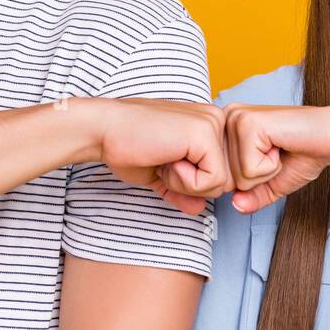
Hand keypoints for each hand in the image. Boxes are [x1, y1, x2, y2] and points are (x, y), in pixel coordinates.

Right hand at [91, 99, 232, 214]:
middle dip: (191, 185)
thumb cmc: (128, 147)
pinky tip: (166, 159)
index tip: (165, 162)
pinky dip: (185, 182)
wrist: (104, 131)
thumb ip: (184, 190)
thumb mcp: (162, 174)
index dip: (191, 183)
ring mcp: (212, 124)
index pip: (220, 174)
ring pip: (221, 183)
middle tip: (164, 162)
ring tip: (164, 159)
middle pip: (225, 181)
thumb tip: (200, 209)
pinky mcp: (205, 134)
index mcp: (208, 126)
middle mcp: (216, 120)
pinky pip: (212, 180)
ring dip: (186, 183)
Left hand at [220, 103, 329, 213]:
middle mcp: (226, 119)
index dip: (251, 181)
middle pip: (226, 179)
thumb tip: (235, 205)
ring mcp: (235, 119)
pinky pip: (250, 170)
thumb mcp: (269, 183)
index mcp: (226, 129)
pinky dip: (271, 166)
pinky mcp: (248, 123)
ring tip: (279, 149)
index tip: (271, 158)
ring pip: (237, 177)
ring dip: (266, 171)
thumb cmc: (303, 154)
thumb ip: (249, 197)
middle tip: (277, 154)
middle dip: (257, 178)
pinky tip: (281, 145)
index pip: (221, 178)